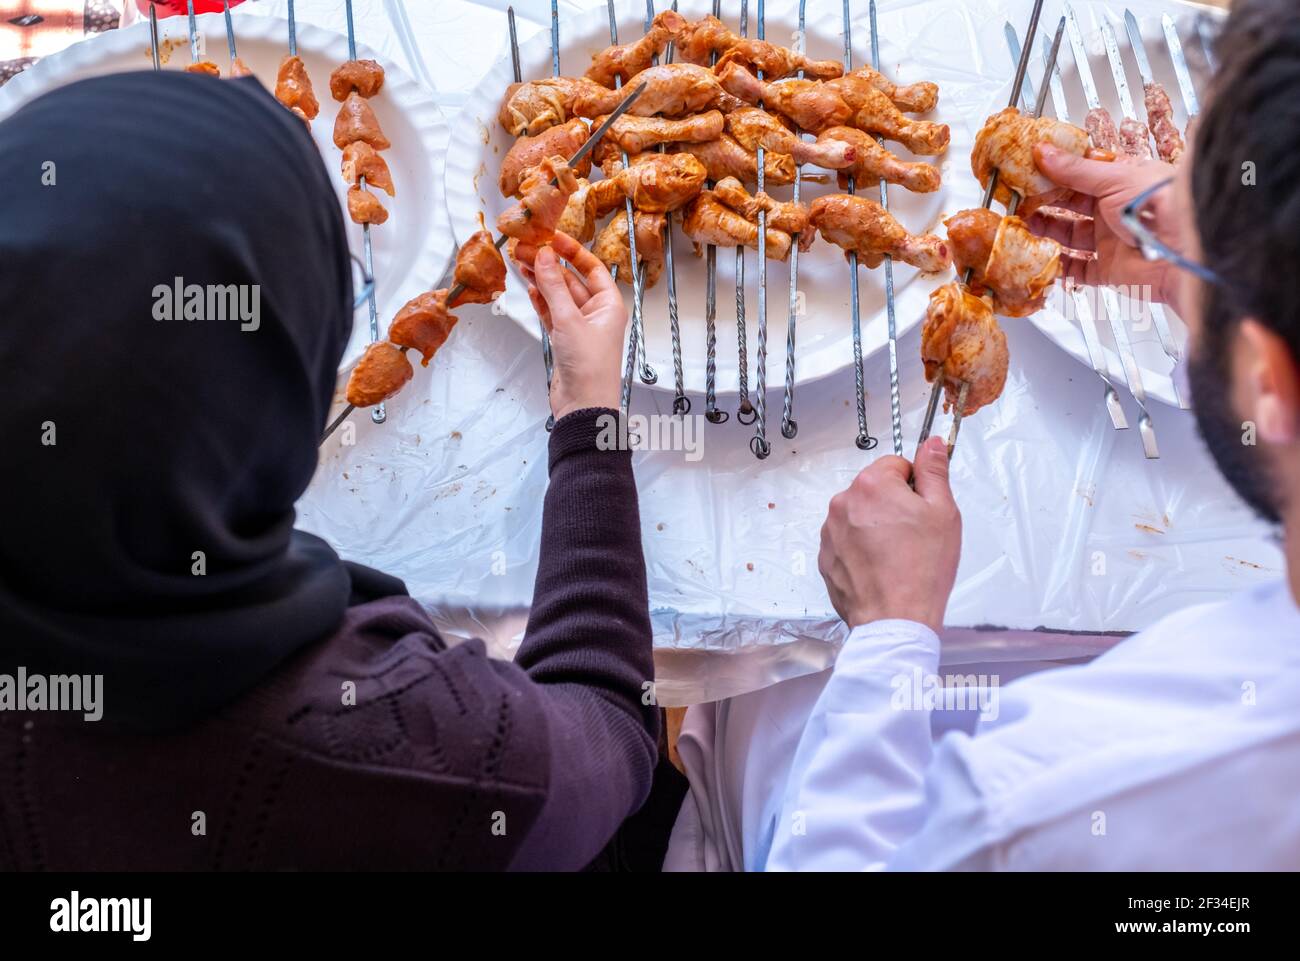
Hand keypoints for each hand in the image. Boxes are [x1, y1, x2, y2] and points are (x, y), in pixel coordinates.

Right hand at [512, 231, 626, 420]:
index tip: (552, 237)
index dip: (572, 251)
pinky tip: (530, 287)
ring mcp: (579, 327)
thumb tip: (544, 257)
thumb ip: (553, 287)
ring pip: (558, 296)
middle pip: (571, 280)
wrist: (583, 406)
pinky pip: (552, 312)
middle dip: (549, 265)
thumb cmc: (589, 368)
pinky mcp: (565, 340)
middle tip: (527, 249)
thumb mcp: (569, 321)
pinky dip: (541, 300)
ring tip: (521, 263)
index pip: (591, 268)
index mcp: (609, 305)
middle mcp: (596, 314)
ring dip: (541, 280)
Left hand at [818, 437, 960, 632]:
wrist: (895, 620)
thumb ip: (934, 471)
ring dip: (877, 527)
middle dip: (894, 505)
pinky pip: (847, 541)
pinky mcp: (826, 557)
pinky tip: (882, 567)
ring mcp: (830, 532)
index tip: (922, 507)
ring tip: (898, 555)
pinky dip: (863, 549)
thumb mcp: (943, 511)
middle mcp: (843, 503)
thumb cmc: (920, 570)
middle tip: (914, 534)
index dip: (914, 485)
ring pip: (860, 516)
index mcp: (871, 485)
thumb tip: (932, 444)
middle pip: (875, 490)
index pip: (896, 465)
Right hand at [1026, 144, 1184, 310]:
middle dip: (1043, 203)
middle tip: (1018, 200)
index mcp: (1122, 181)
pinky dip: (1056, 267)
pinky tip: (1039, 257)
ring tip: (1022, 226)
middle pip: (1070, 206)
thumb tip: (1042, 151)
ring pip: (1068, 236)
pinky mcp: (1107, 270)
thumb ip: (1074, 169)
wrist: (1183, 251)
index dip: (1053, 173)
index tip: (1027, 171)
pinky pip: (1075, 270)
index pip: (1080, 174)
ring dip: (1044, 232)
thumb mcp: (1114, 177)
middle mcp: (1114, 210)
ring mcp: (1110, 241)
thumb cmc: (1160, 204)